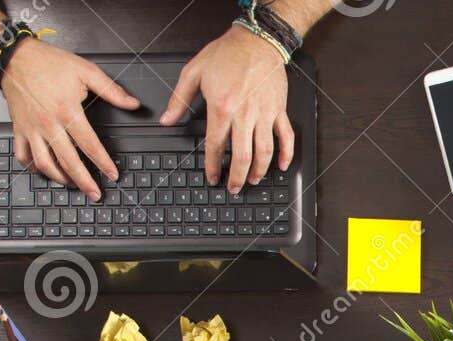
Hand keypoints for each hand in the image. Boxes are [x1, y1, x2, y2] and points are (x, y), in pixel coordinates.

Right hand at [0, 39, 140, 198]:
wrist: (15, 57)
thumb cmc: (49, 63)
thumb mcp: (85, 70)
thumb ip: (111, 90)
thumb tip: (132, 103)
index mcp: (67, 111)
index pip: (90, 145)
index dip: (103, 163)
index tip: (112, 175)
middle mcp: (48, 124)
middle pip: (68, 161)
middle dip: (83, 182)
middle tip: (94, 193)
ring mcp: (32, 129)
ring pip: (44, 163)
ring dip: (59, 179)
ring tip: (72, 185)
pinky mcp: (19, 129)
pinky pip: (23, 155)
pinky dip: (32, 168)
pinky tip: (43, 171)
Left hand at [162, 26, 293, 192]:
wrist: (256, 40)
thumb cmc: (227, 54)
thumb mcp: (194, 72)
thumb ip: (179, 99)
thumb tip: (166, 120)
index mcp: (222, 107)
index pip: (215, 146)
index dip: (212, 166)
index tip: (212, 178)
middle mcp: (244, 114)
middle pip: (242, 156)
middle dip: (236, 177)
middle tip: (232, 188)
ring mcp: (264, 114)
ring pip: (264, 151)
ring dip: (259, 171)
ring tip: (252, 181)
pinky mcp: (279, 110)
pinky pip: (286, 136)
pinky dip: (286, 154)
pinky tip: (282, 166)